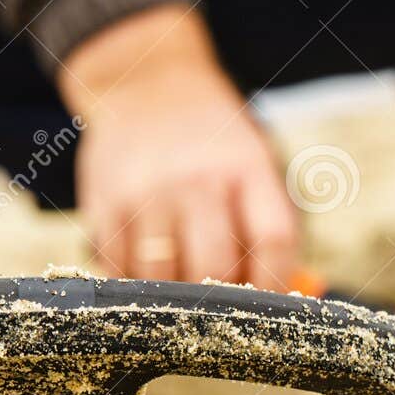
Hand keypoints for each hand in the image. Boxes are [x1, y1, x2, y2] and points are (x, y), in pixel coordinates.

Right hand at [58, 5, 299, 289]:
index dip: (275, 284)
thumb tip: (290, 294)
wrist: (145, 84)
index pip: (274, 241)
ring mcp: (147, 192)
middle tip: (217, 306)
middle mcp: (197, 178)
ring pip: (162, 277)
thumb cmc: (213, 140)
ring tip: (178, 292)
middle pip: (215, 266)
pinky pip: (119, 269)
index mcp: (247, 166)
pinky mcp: (104, 204)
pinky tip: (143, 273)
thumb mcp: (253, 162)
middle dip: (220, 301)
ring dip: (172, 300)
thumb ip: (271, 225)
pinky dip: (133, 284)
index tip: (269, 310)